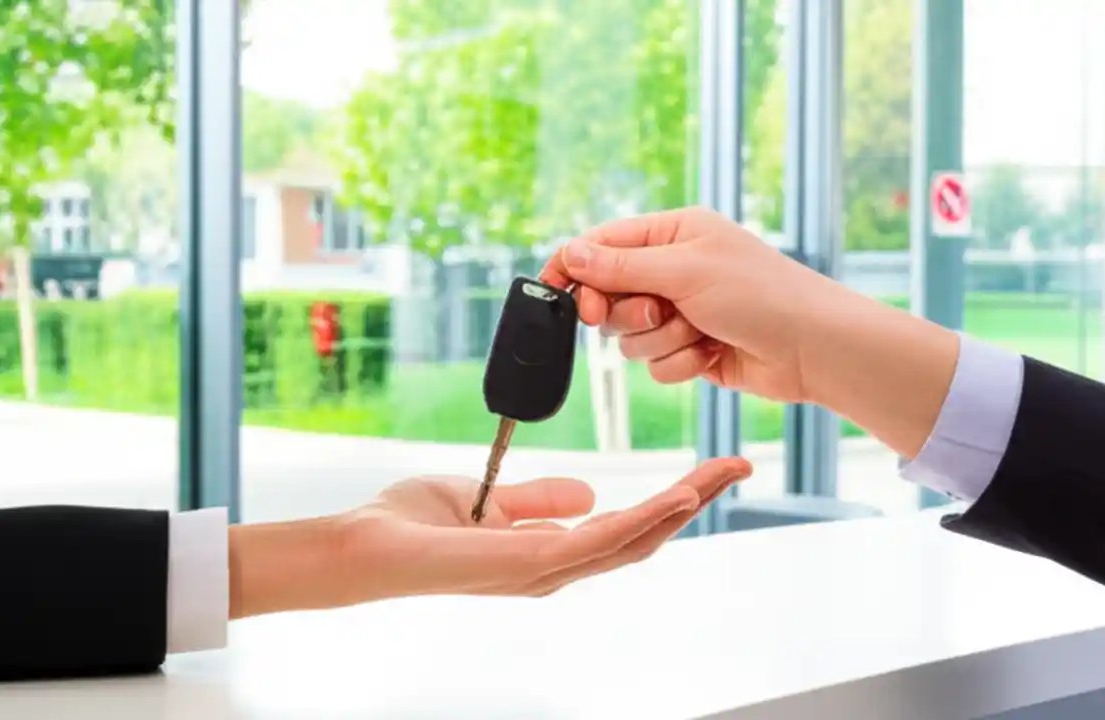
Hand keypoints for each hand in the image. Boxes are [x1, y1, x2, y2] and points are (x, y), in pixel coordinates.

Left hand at [229, 457, 749, 616]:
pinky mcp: (528, 566)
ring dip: (681, 507)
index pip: (623, 528)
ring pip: (631, 541)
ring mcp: (544, 573)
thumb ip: (535, 499)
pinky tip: (674, 496)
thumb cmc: (412, 524)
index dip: (670, 502)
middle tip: (738, 467)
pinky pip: (597, 542)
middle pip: (640, 537)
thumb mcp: (486, 497)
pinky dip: (642, 519)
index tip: (708, 470)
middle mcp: (555, 570)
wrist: (366, 544)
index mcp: (548, 553)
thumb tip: (589, 492)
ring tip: (721, 474)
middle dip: (692, 502)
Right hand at [542, 208, 835, 401]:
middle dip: (627, 311)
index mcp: (672, 234)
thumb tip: (570, 253)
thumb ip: (621, 266)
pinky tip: (710, 355)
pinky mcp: (689, 349)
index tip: (555, 292)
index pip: (601, 244)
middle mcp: (673, 269)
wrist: (813, 349)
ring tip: (699, 332)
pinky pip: (654, 363)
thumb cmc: (760, 295)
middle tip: (653, 313)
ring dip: (659, 341)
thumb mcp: (684, 271)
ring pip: (628, 336)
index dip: (575, 267)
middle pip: (609, 294)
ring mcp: (681, 311)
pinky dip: (679, 363)